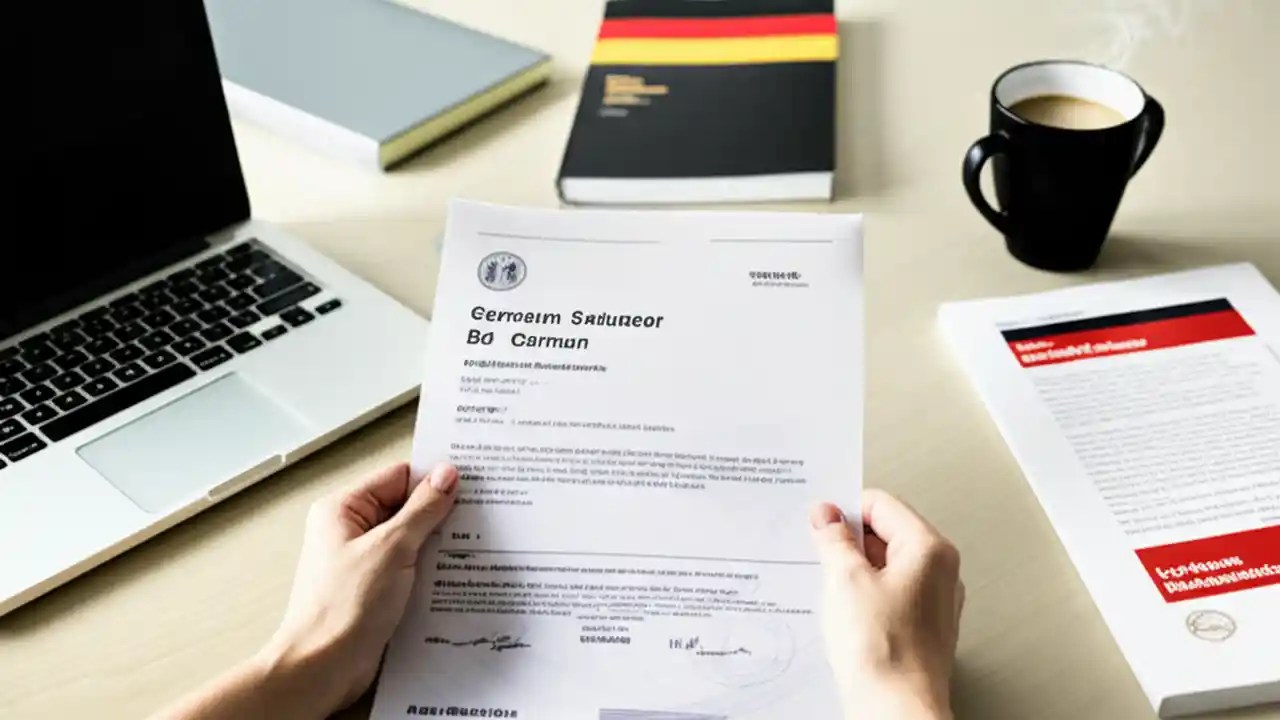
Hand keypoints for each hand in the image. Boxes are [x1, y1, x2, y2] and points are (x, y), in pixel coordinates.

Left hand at [152, 462, 458, 719]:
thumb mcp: (391, 549)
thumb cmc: (340, 609)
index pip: (397, 477)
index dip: (432, 480)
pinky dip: (430, 570)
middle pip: (406, 507)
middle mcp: (350, 531)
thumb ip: (422, 510)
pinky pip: (409, 568)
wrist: (320, 668)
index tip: (467, 485)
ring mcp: (363, 561)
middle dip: (439, 514)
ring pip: (411, 540)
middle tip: (476, 517)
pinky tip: (453, 576)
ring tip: (468, 548)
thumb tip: (446, 477)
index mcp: (343, 510)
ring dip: (437, 545)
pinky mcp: (375, 589)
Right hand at [811, 490, 964, 719]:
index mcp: (930, 549)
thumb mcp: (845, 579)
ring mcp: (934, 601)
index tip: (820, 526)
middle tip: (824, 560)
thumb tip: (828, 516)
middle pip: (887, 533)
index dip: (846, 512)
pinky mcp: (922, 627)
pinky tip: (849, 618)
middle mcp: (940, 572)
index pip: (882, 504)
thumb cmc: (884, 652)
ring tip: (837, 595)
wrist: (895, 710)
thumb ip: (835, 539)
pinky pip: (891, 596)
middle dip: (850, 543)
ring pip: (887, 566)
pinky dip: (866, 598)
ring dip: (856, 573)